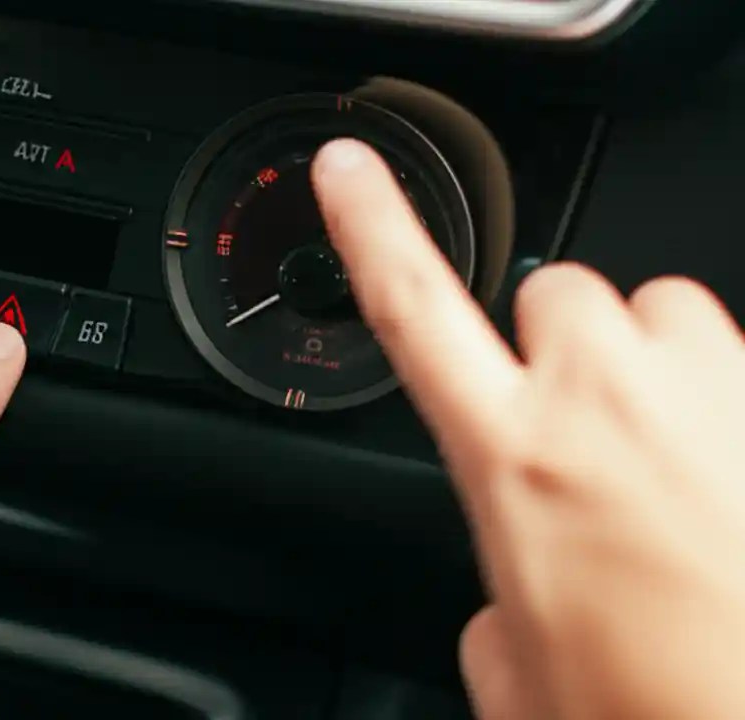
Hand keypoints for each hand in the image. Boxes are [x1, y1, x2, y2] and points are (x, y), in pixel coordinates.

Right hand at [312, 139, 744, 719]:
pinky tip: (726, 482)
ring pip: (659, 310)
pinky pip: (737, 361)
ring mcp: (713, 395)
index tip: (347, 167)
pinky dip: (722, 403)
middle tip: (579, 430)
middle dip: (556, 341)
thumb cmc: (655, 708)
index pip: (412, 307)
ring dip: (647, 363)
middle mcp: (608, 405)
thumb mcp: (517, 668)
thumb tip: (515, 598)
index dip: (370, 225)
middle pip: (555, 288)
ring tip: (666, 456)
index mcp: (511, 463)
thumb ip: (496, 598)